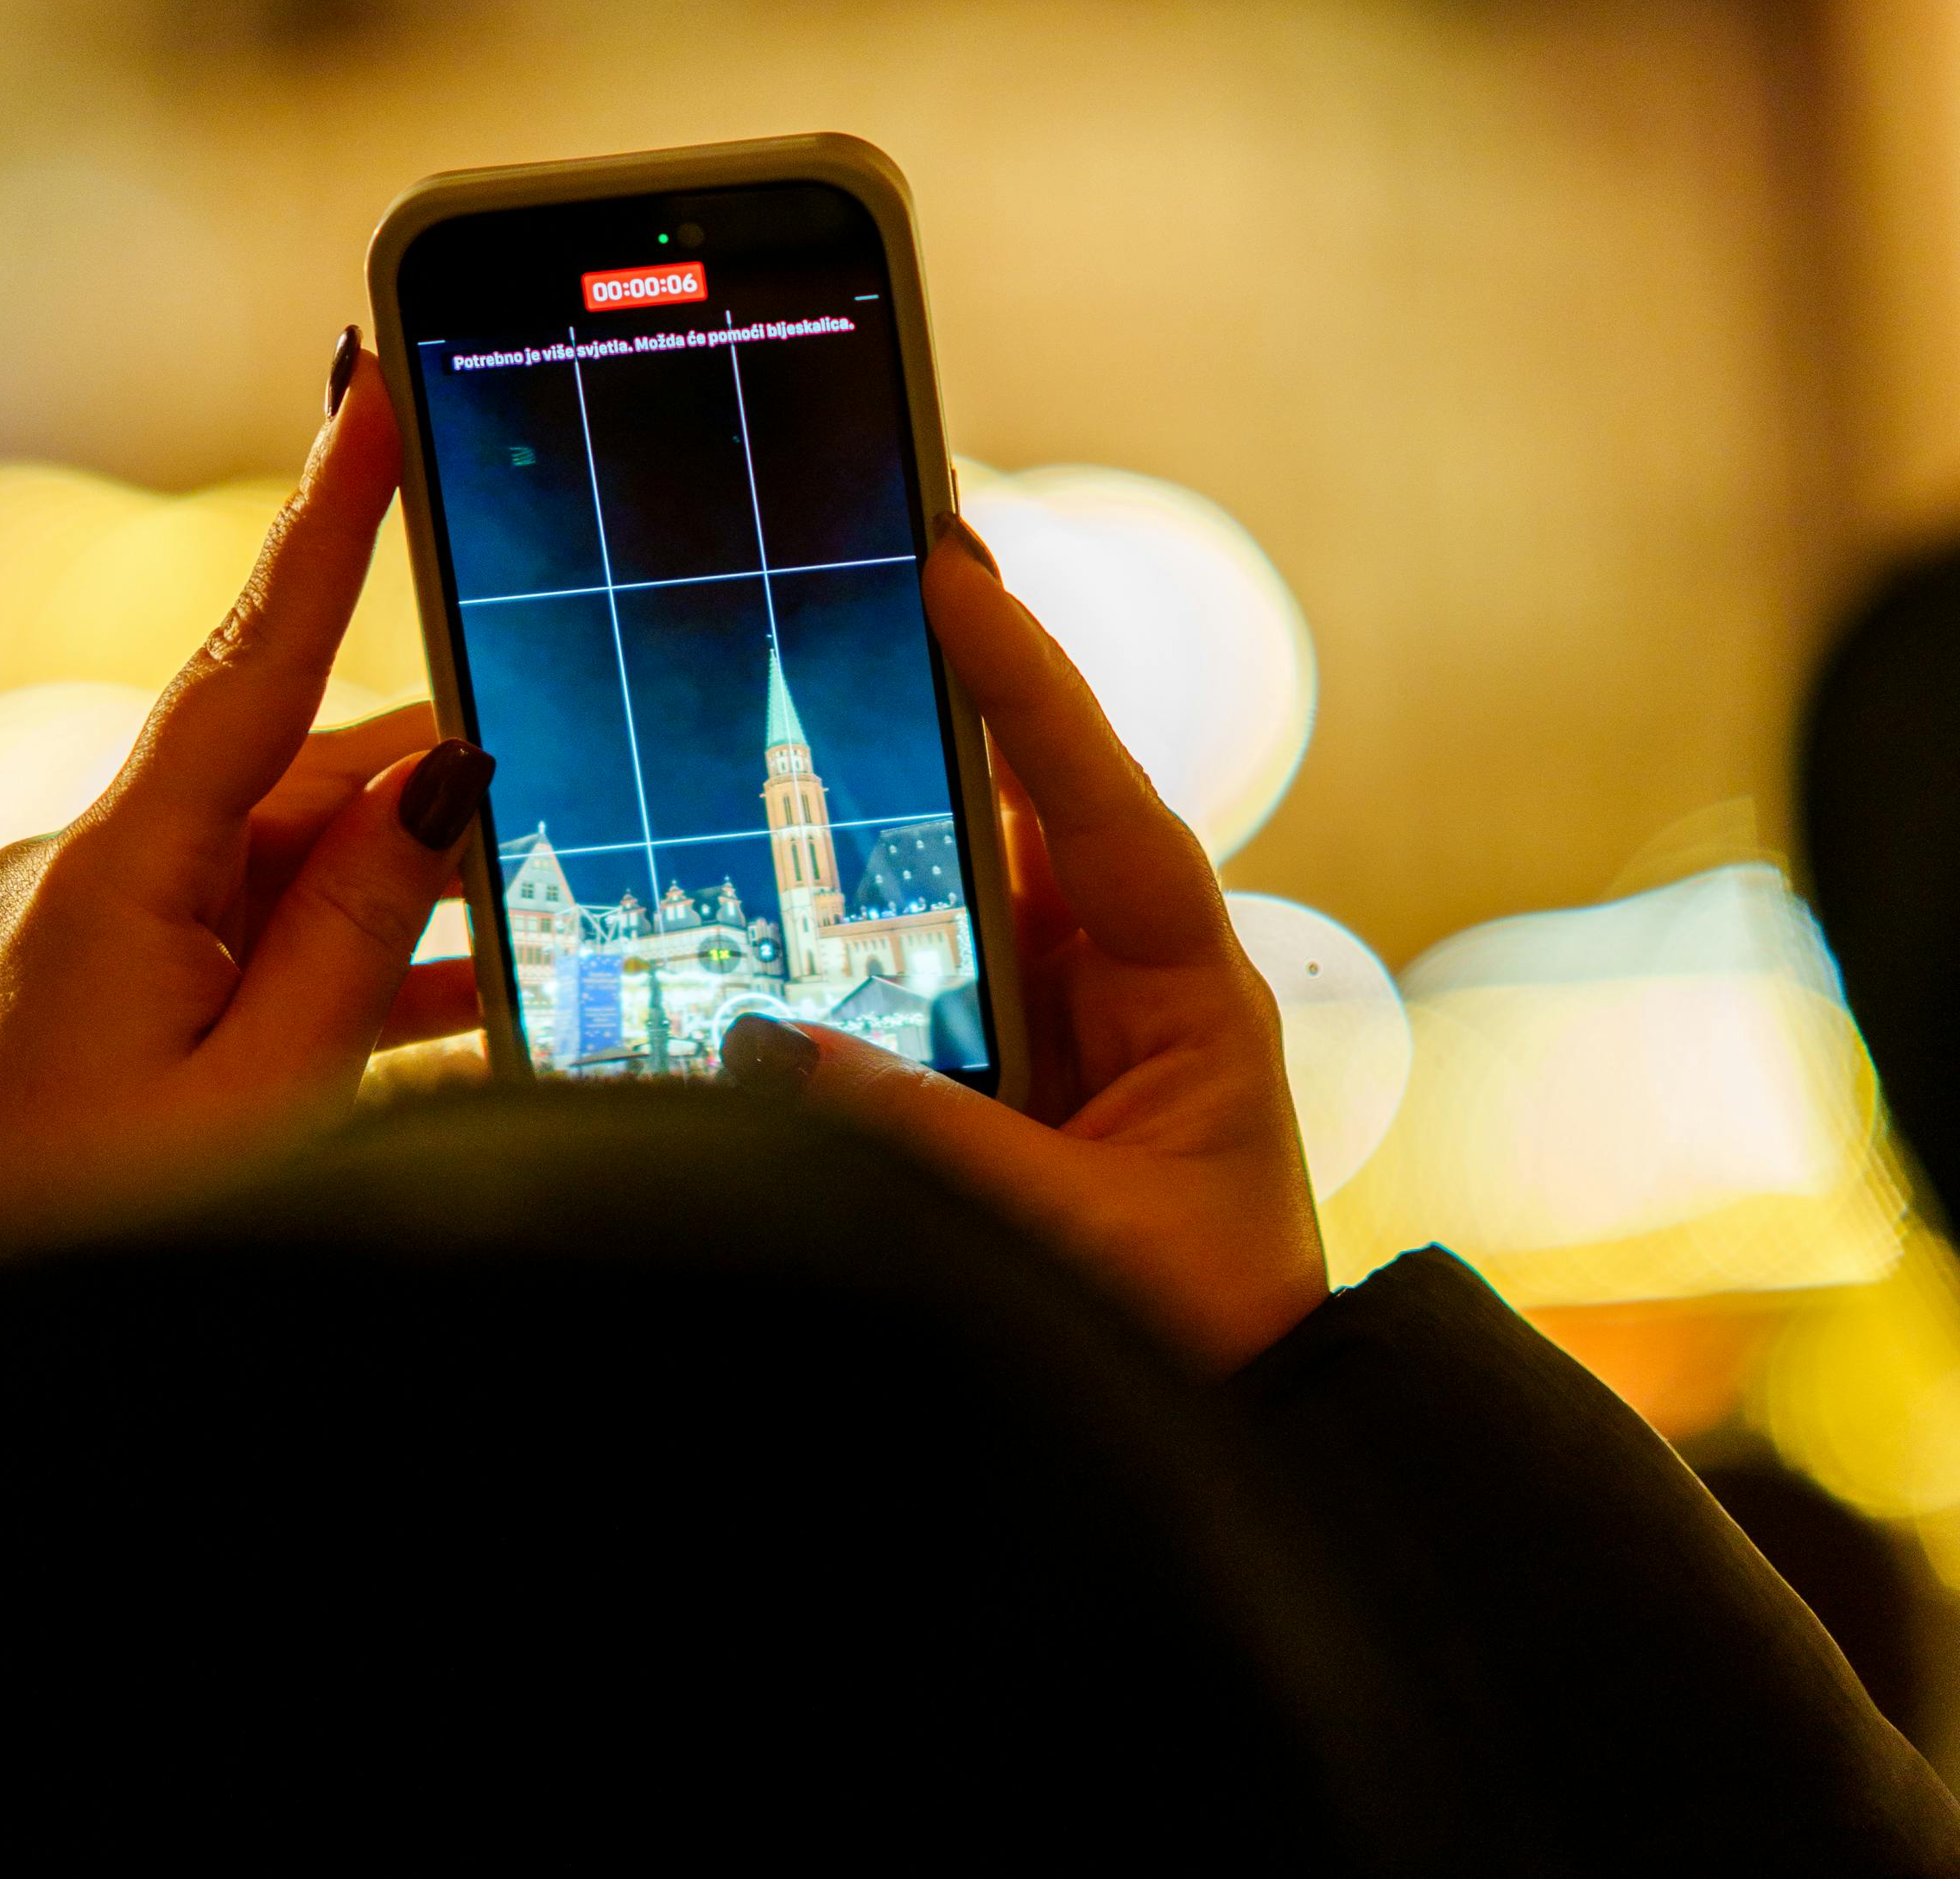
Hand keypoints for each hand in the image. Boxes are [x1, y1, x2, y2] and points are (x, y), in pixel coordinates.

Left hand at [0, 333, 490, 1243]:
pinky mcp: (96, 990)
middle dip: (430, 788)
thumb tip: (449, 776)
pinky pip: (243, 931)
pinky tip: (456, 996)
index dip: (326, 518)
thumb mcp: (275, 1094)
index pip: (249, 659)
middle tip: (565, 802)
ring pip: (282, 859)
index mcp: (109, 875)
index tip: (365, 388)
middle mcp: (85, 874)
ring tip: (526, 936)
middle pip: (293, 774)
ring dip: (399, 892)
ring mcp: (84, 931)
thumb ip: (367, 925)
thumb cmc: (108, 1250)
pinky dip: (342, 953)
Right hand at [721, 518, 1325, 1372]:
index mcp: (1193, 997)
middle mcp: (1128, 980)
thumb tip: (768, 1043)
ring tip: (799, 685)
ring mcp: (1060, 1015)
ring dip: (885, 807)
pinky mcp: (995, 1066)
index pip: (1108, 809)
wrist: (1234, 1441)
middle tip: (882, 557)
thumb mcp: (1077, 1244)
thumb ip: (930, 1143)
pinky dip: (847, 926)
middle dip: (957, 692)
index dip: (1031, 689)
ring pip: (961, 879)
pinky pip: (913, 968)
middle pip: (1031, 806)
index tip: (956, 573)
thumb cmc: (1201, 1344)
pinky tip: (763, 881)